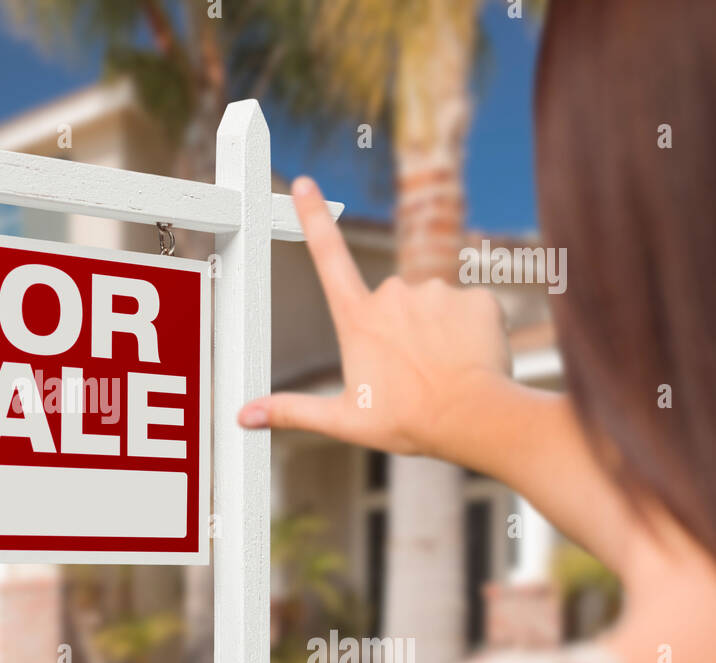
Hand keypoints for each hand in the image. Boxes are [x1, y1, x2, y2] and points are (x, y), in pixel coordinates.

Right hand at [238, 177, 511, 462]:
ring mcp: (436, 292)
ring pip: (432, 307)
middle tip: (410, 373)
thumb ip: (291, 410)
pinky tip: (470, 359)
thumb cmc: (408, 421)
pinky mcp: (476, 297)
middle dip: (400, 330)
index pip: (328, 256)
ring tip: (441, 370)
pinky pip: (469, 309)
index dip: (313, 217)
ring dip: (436, 332)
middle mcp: (393, 294)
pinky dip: (470, 332)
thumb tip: (243, 416)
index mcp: (357, 318)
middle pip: (391, 302)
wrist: (474, 418)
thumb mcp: (343, 420)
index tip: (304, 183)